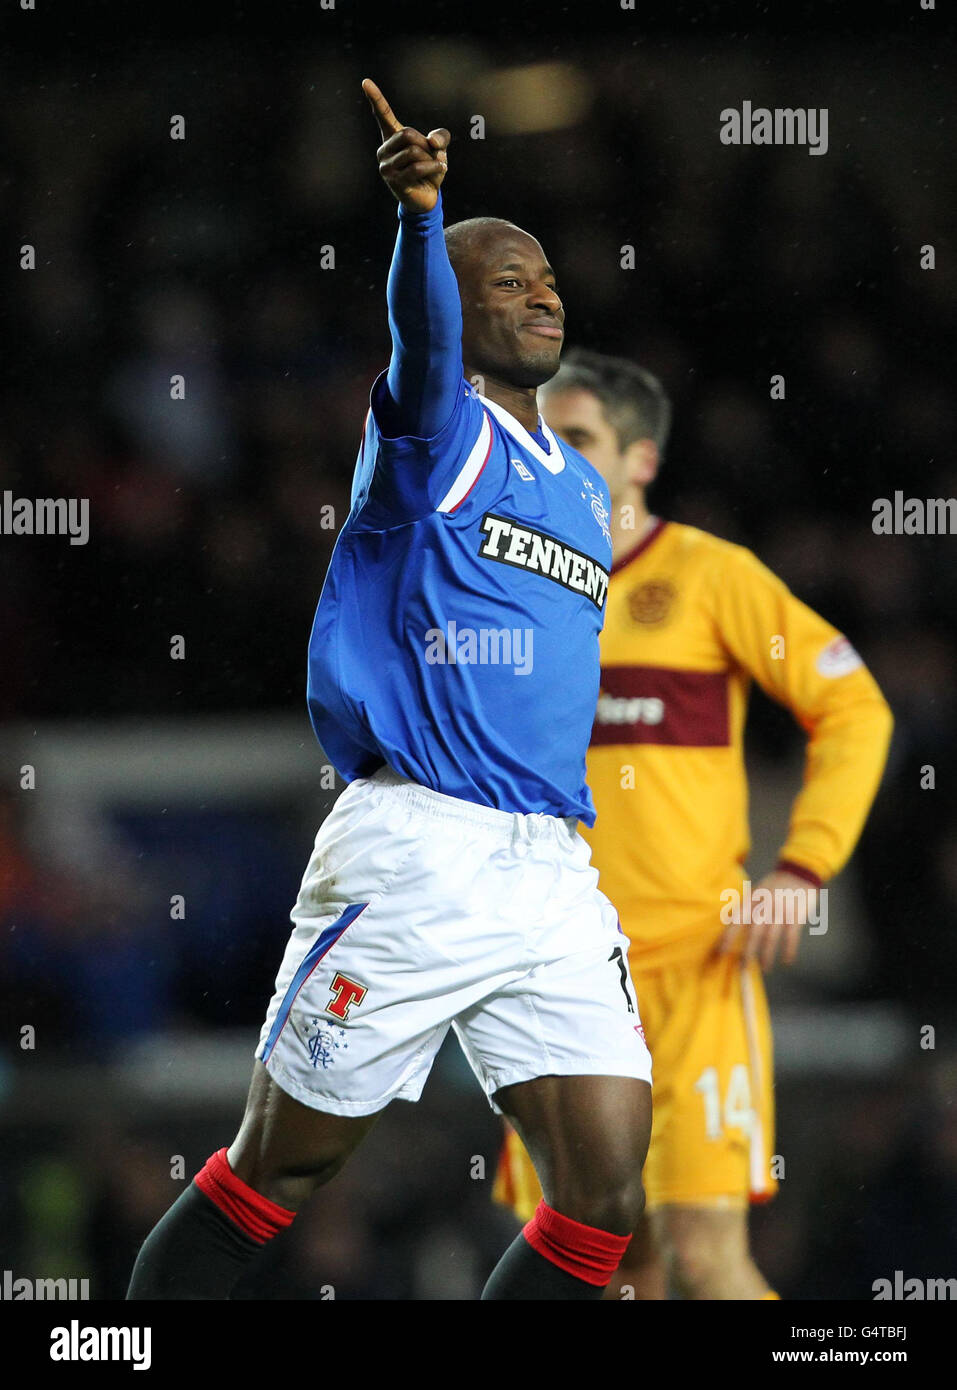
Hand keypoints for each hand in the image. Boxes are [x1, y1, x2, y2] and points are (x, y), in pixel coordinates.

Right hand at [361, 77, 449, 212]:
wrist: (426, 198)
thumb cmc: (430, 169)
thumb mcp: (439, 148)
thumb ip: (441, 137)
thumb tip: (433, 141)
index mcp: (392, 137)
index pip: (382, 115)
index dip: (375, 98)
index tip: (365, 81)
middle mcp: (384, 150)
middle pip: (408, 134)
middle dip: (426, 145)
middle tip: (433, 156)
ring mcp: (386, 167)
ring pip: (414, 152)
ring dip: (431, 159)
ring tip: (434, 167)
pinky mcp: (394, 181)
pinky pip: (417, 167)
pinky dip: (434, 167)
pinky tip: (442, 169)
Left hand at [718, 870, 818, 971]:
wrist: (799, 872)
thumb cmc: (775, 884)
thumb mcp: (757, 890)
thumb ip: (747, 906)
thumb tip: (730, 924)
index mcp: (752, 899)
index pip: (736, 920)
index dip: (728, 937)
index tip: (721, 952)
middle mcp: (765, 906)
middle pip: (753, 933)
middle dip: (747, 953)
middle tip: (742, 969)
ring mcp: (781, 911)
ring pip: (771, 938)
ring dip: (767, 955)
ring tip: (764, 968)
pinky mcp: (796, 916)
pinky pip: (791, 937)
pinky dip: (789, 951)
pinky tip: (786, 961)